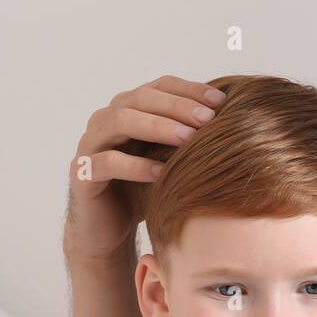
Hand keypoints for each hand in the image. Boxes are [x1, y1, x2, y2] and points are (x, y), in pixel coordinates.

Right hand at [64, 74, 224, 262]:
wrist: (108, 230)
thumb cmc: (143, 191)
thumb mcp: (170, 161)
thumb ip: (187, 138)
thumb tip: (235, 121)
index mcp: (127, 110)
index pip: (158, 87)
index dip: (189, 90)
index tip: (221, 101)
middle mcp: (106, 120)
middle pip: (140, 99)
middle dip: (176, 106)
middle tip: (207, 119)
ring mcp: (90, 144)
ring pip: (120, 122)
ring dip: (157, 127)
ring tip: (187, 139)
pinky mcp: (82, 174)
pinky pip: (107, 162)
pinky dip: (135, 165)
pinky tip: (160, 173)